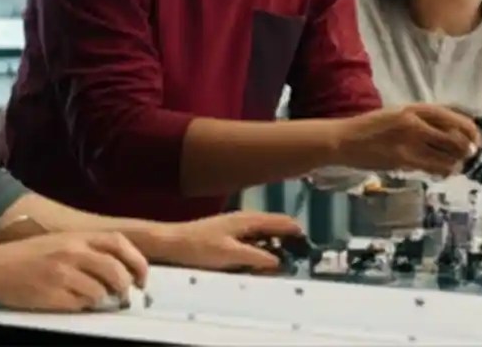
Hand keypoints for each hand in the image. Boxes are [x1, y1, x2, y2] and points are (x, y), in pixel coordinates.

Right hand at [0, 231, 147, 312]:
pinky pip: (81, 305)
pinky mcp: (53, 295)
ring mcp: (63, 274)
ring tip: (97, 300)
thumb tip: (119, 268)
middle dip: (126, 286)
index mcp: (77, 236)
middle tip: (126, 297)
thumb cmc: (28, 255)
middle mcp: (73, 252)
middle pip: (116, 271)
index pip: (119, 244)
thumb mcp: (60, 241)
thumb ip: (88, 249)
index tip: (141, 278)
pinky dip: (84, 306)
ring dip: (105, 300)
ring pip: (101, 292)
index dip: (137, 261)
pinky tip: (75, 302)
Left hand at [153, 211, 304, 271]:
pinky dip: (263, 247)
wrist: (172, 242)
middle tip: (299, 256)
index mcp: (248, 219)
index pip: (282, 221)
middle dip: (289, 239)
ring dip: (276, 245)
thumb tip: (278, 261)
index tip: (309, 245)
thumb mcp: (231, 254)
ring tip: (284, 259)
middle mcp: (245, 219)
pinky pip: (254, 239)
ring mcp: (237, 225)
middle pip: (275, 226)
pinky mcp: (229, 234)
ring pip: (265, 233)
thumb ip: (256, 257)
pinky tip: (261, 259)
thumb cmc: (198, 245)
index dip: (297, 232)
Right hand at [335, 104, 479, 175]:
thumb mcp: (397, 115)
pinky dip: (442, 171)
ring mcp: (408, 142)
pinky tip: (442, 172)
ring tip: (456, 166)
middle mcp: (414, 123)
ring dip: (456, 163)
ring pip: (446, 156)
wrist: (344, 140)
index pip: (451, 117)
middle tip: (469, 155)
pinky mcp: (402, 160)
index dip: (469, 129)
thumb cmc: (370, 128)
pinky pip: (432, 168)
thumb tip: (450, 132)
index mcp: (413, 108)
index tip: (476, 139)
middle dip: (466, 149)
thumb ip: (421, 120)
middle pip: (453, 137)